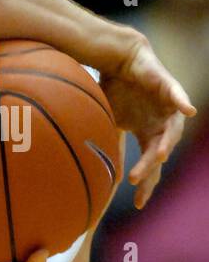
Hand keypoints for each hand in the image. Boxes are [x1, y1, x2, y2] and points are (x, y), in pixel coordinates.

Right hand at [99, 33, 195, 209]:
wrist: (118, 58)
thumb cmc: (113, 89)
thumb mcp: (105, 119)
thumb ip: (99, 136)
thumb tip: (73, 156)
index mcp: (147, 133)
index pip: (150, 164)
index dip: (146, 183)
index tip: (138, 203)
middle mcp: (161, 125)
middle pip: (159, 153)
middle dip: (150, 168)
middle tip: (138, 183)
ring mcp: (167, 108)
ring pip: (171, 130)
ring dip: (166, 143)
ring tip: (160, 155)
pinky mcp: (169, 87)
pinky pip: (178, 97)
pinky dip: (182, 103)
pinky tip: (188, 110)